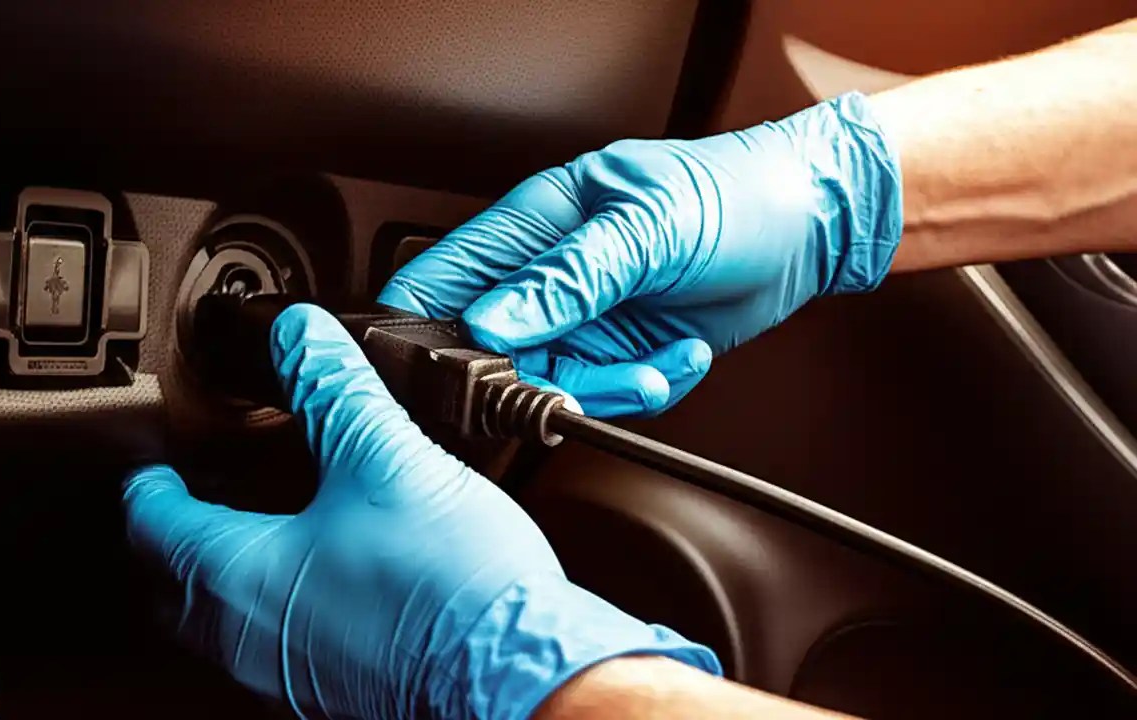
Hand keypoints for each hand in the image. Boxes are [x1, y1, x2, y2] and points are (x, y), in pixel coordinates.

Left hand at [123, 304, 719, 718]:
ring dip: (226, 576)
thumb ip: (335, 389)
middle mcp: (247, 637)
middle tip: (189, 505)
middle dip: (174, 542)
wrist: (519, 673)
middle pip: (172, 589)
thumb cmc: (450, 587)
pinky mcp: (338, 691)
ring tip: (257, 534)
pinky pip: (278, 645)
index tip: (152, 472)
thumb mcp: (386, 458)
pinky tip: (326, 581)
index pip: (154, 527)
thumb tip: (301, 335)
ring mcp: (290, 674)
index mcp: (236, 576)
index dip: (149, 488)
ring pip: (225, 623)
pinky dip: (278, 605)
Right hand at [379, 93, 902, 417]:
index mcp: (533, 224)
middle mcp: (547, 275)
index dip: (426, 332)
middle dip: (535, 381)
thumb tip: (489, 324)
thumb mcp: (648, 229)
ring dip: (607, 390)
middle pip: (492, 352)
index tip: (449, 377)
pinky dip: (646, 388)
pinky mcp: (620, 352)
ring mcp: (583, 318)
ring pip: (552, 386)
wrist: (812, 223)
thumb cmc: (733, 194)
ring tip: (658, 366)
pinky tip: (682, 354)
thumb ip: (566, 280)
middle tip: (578, 389)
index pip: (441, 280)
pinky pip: (605, 396)